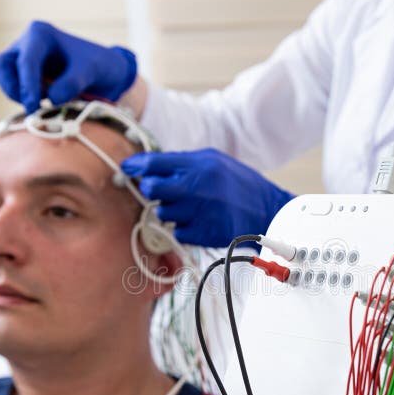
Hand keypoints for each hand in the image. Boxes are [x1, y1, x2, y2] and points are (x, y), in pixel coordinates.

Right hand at [0, 21, 136, 112]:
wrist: (104, 72)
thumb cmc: (97, 66)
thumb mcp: (90, 71)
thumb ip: (72, 83)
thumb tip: (51, 98)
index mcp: (41, 34)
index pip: (26, 60)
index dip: (28, 84)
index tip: (34, 105)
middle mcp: (27, 43)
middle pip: (1, 64)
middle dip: (13, 87)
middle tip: (32, 106)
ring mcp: (22, 58)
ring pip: (3, 76)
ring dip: (16, 94)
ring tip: (42, 103)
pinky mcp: (23, 74)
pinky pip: (12, 87)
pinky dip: (23, 98)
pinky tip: (44, 102)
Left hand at [121, 148, 294, 246]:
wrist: (267, 210)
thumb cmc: (238, 183)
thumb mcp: (214, 161)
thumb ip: (183, 162)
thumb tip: (150, 166)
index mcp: (200, 165)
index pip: (155, 162)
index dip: (136, 165)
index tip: (126, 168)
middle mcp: (198, 187)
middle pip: (152, 188)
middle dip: (150, 189)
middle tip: (158, 190)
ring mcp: (200, 212)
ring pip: (163, 213)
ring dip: (170, 211)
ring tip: (190, 207)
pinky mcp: (203, 233)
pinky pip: (178, 231)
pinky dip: (184, 228)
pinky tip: (199, 220)